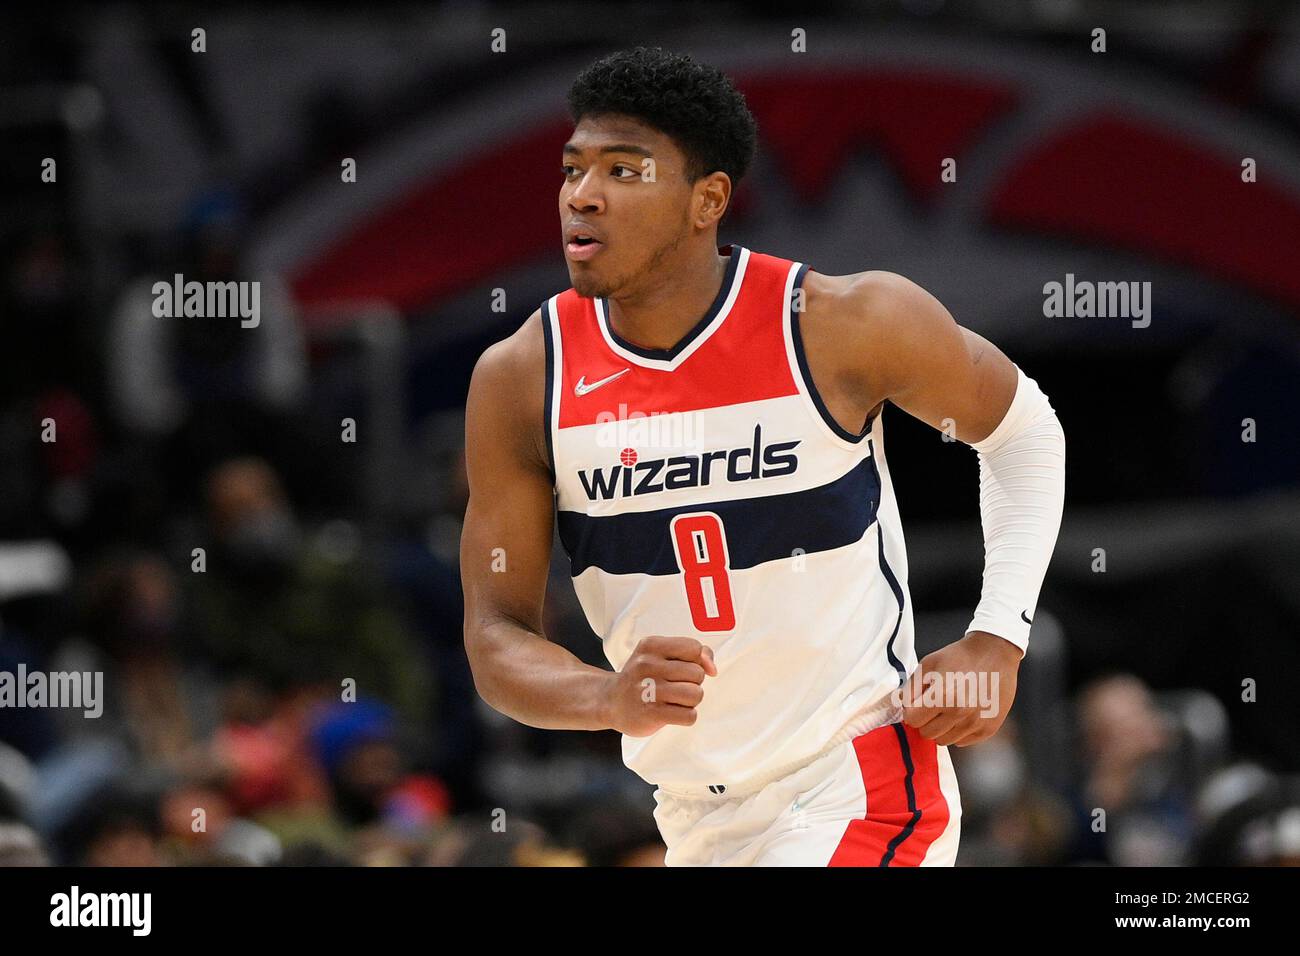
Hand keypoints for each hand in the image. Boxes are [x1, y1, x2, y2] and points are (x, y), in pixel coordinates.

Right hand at [604, 635, 717, 736]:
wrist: (610, 701)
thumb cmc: (643, 676)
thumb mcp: (661, 654)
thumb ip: (694, 653)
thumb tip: (712, 668)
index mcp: (651, 646)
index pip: (694, 648)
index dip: (695, 660)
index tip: (684, 668)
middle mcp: (648, 665)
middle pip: (698, 673)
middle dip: (693, 682)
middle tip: (675, 686)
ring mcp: (648, 690)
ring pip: (696, 694)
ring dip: (691, 700)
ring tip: (675, 699)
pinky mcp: (651, 714)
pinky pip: (690, 715)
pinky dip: (686, 716)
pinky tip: (671, 712)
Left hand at [898, 631, 1020, 745]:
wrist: (994, 653)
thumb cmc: (959, 657)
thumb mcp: (928, 665)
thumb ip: (911, 689)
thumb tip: (903, 709)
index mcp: (943, 696)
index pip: (912, 721)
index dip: (912, 711)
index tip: (919, 702)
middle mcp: (961, 713)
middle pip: (927, 734)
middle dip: (926, 720)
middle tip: (935, 704)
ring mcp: (976, 723)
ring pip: (944, 741)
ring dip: (942, 727)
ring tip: (950, 708)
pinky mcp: (988, 729)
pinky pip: (962, 741)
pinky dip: (959, 731)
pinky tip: (964, 713)